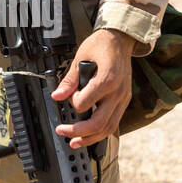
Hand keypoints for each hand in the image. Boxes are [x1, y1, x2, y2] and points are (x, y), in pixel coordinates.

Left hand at [51, 29, 134, 148]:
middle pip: (99, 123)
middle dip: (78, 132)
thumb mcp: (80, 57)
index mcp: (107, 79)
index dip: (73, 103)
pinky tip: (88, 135)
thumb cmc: (101, 45)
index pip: (85, 103)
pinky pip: (114, 122)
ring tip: (74, 142)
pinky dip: (100, 132)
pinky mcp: (124, 101)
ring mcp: (123, 98)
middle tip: (63, 132)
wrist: (120, 40)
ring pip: (108, 128)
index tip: (67, 97)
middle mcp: (118, 92)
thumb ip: (69, 80)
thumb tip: (57, 96)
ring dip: (90, 138)